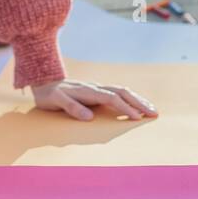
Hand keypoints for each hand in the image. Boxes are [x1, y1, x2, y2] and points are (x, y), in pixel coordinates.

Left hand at [30, 79, 158, 120]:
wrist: (43, 80)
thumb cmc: (48, 94)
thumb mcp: (55, 101)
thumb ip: (71, 107)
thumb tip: (89, 117)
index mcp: (88, 91)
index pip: (112, 98)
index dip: (125, 108)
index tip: (137, 117)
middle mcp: (96, 87)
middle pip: (123, 92)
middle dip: (139, 103)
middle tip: (154, 113)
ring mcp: (97, 88)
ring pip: (122, 91)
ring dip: (138, 100)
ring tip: (152, 109)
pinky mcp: (97, 91)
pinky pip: (118, 93)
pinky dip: (130, 98)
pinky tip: (137, 105)